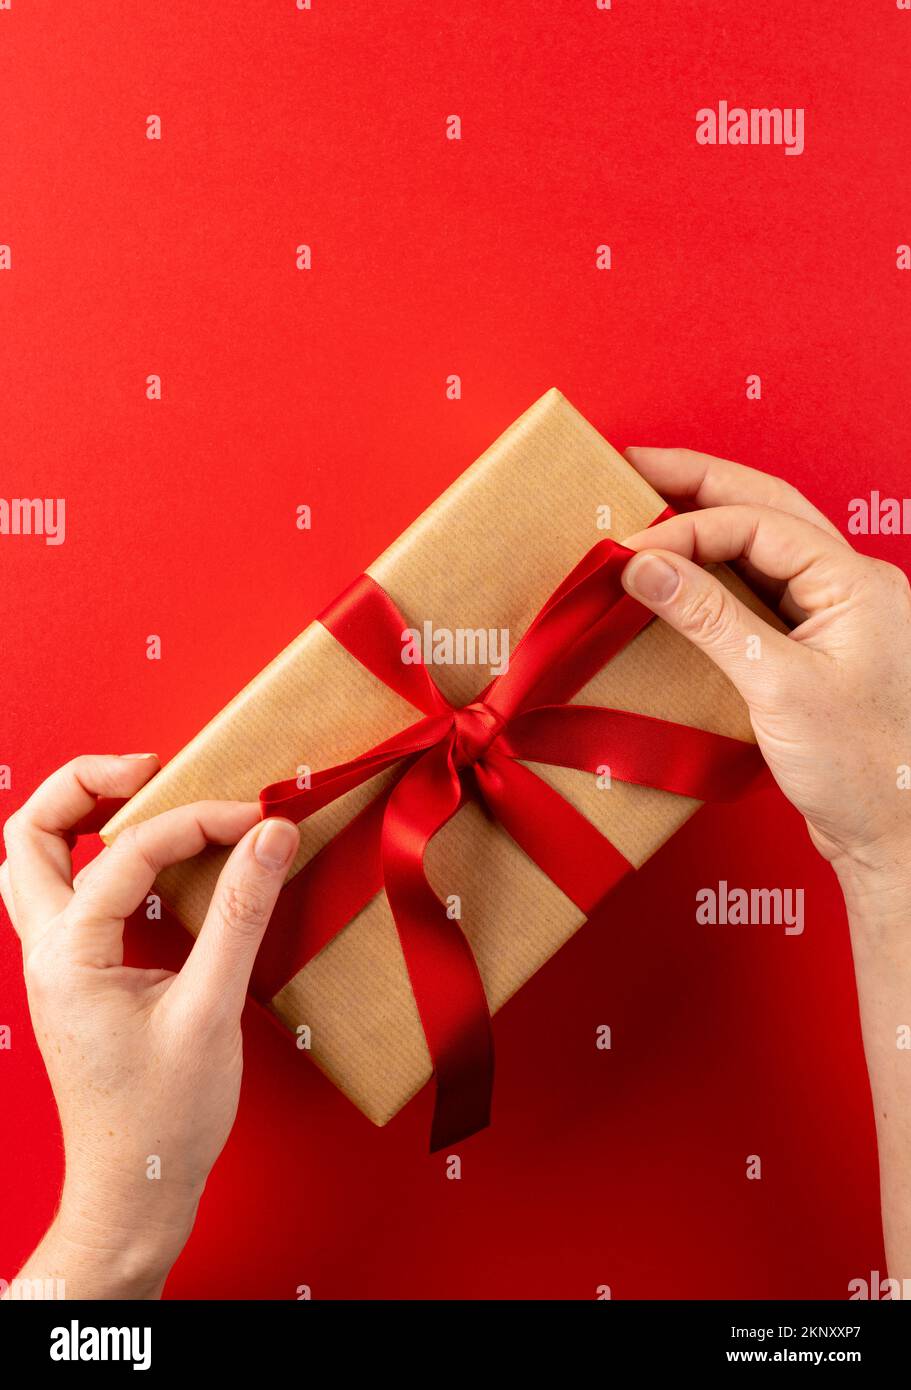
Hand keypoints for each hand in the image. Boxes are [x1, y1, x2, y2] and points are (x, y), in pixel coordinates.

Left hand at [0, 754, 299, 1297]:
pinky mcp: (82, 978)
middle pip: (31, 836)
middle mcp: (50, 952)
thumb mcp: (210, 1010)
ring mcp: (59, 965)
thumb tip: (269, 837)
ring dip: (81, 819)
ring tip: (145, 797)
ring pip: (38, 864)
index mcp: (69, 956)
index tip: (255, 820)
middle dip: (83, 786)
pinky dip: (105, 860)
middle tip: (151, 769)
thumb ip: (241, 915)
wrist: (136, 1191)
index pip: (126, 854)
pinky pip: (74, 895)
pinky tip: (158, 863)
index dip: (194, 823)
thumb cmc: (163, 1118)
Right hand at [619, 448, 910, 893]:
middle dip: (699, 483)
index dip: (686, 529)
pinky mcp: (815, 652)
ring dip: (708, 524)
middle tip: (634, 466)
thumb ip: (709, 618)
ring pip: (765, 546)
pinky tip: (680, 582)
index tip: (627, 552)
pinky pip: (761, 594)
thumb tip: (644, 566)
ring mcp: (835, 617)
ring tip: (650, 507)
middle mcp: (850, 586)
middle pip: (766, 508)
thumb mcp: (777, 686)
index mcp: (855, 581)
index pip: (757, 524)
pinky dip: (716, 580)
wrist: (900, 839)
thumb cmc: (865, 769)